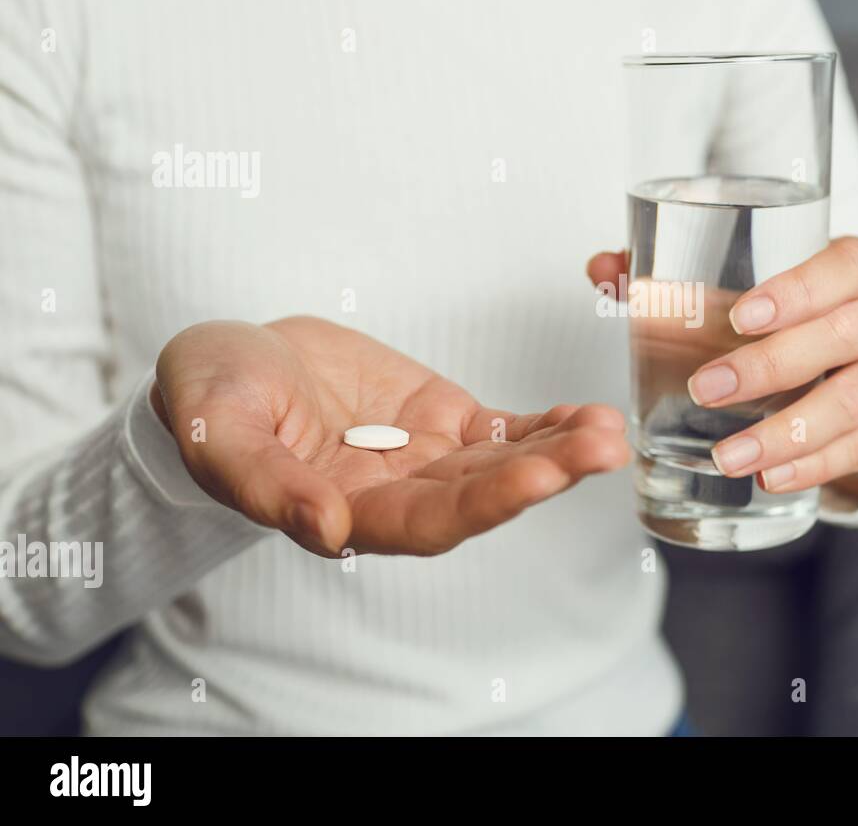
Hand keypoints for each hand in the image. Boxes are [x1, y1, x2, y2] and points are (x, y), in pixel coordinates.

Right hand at [151, 316, 629, 556]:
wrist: (233, 361)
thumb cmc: (212, 401)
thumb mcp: (220, 436)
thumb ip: (266, 485)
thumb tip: (323, 531)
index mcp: (346, 513)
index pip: (427, 523)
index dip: (484, 504)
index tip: (536, 478)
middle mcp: (398, 496)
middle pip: (483, 495)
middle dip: (545, 474)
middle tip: (600, 449)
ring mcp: (427, 457)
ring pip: (505, 462)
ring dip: (561, 450)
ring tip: (609, 430)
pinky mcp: (444, 419)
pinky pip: (506, 430)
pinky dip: (547, 425)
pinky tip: (589, 417)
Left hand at [587, 237, 857, 498]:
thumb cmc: (795, 320)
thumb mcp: (748, 293)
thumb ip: (674, 278)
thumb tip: (602, 269)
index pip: (844, 265)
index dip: (798, 289)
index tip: (740, 318)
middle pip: (847, 335)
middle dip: (773, 367)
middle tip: (706, 392)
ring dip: (789, 432)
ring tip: (729, 456)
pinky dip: (820, 465)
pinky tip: (773, 477)